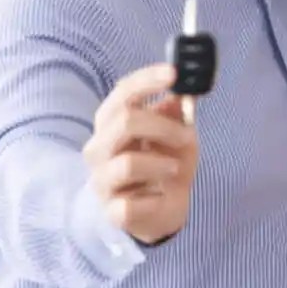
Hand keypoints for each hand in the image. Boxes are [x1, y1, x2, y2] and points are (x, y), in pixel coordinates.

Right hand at [82, 63, 197, 243]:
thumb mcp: (179, 137)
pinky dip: (157, 199)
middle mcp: (99, 148)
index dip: (147, 79)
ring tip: (173, 170)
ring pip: (128, 163)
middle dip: (163, 126)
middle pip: (124, 121)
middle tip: (187, 137)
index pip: (123, 92)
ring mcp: (102, 180)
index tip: (175, 74)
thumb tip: (182, 93)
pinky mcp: (111, 212)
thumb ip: (179, 115)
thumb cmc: (165, 168)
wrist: (162, 214)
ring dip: (162, 164)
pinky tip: (161, 198)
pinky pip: (133, 203)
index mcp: (112, 123)